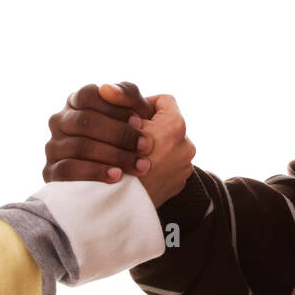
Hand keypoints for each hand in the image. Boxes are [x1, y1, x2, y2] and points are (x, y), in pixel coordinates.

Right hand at [43, 82, 156, 183]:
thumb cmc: (130, 134)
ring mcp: (53, 146)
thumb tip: (107, 88)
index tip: (140, 121)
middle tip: (146, 146)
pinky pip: (68, 170)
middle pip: (85, 121)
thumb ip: (127, 95)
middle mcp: (60, 120)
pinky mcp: (51, 171)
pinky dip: (95, 172)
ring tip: (139, 165)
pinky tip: (117, 176)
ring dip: (114, 156)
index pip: (87, 95)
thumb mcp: (135, 111)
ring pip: (80, 146)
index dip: (115, 108)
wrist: (126, 174)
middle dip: (119, 134)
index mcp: (76, 101)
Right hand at [121, 89, 195, 207]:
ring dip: (154, 148)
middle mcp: (186, 146)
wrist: (119, 206)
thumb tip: (108, 88)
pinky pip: (168, 167)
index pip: (164, 100)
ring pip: (168, 147)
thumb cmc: (116, 161)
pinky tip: (137, 171)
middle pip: (167, 126)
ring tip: (132, 155)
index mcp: (175, 126)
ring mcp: (184, 168)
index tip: (129, 114)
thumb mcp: (117, 125)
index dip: (144, 103)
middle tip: (128, 135)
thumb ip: (121, 105)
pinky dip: (156, 166)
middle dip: (149, 128)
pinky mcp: (178, 185)